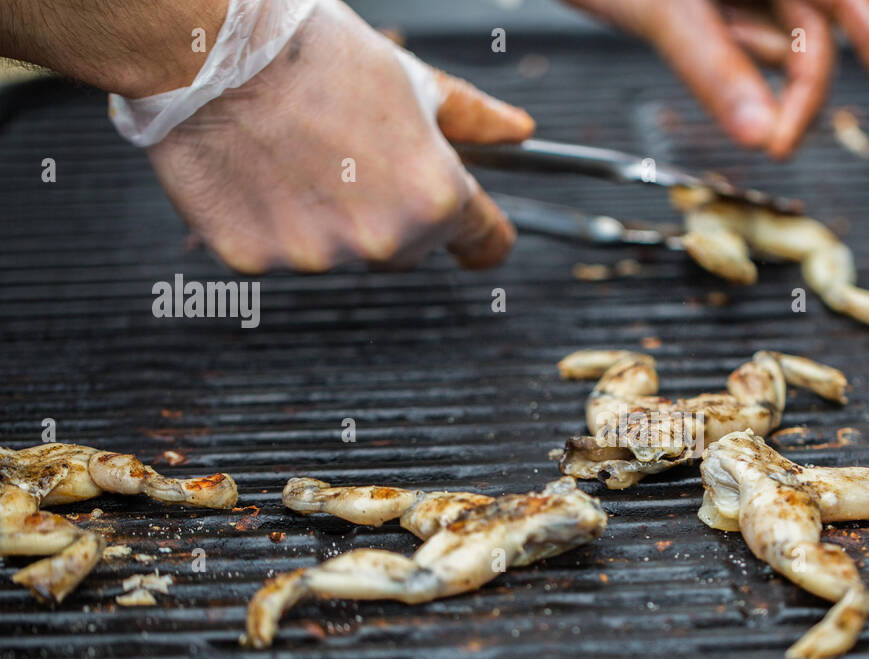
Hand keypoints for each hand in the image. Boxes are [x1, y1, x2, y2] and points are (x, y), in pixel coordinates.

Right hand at [139, 0, 533, 272]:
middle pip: (406, 247)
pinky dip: (266, 220)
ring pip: (338, 251)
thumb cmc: (309, 53)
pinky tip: (254, 170)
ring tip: (292, 151)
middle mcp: (383, 239)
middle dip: (390, 211)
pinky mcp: (255, 260)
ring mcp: (318, 256)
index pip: (482, 240)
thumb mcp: (408, 79)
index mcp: (434, 197)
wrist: (208, 47)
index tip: (479, 239)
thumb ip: (469, 119)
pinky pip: (275, 251)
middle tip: (349, 153)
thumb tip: (518, 131)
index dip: (482, 235)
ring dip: (324, 217)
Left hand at [566, 0, 868, 157]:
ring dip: (753, 68)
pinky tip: (694, 38)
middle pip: (818, 22)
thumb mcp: (664, 9)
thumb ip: (717, 69)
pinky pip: (740, 32)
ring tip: (698, 46)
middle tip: (783, 143)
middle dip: (805, 84)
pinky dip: (729, 55)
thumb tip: (764, 137)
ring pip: (777, 33)